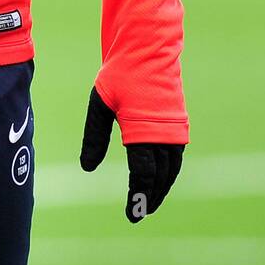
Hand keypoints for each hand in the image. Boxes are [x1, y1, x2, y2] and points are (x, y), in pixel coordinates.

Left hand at [79, 85, 183, 222]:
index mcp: (143, 132)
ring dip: (161, 187)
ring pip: (171, 170)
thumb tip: (87, 168)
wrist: (147, 50)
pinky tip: (158, 178)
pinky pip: (175, 157)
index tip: (131, 215)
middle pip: (160, 178)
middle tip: (139, 213)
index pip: (143, 175)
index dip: (137, 197)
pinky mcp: (178, 124)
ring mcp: (174, 130)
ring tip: (148, 202)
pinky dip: (168, 172)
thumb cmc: (120, 75)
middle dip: (150, 198)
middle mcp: (164, 135)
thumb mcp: (100, 104)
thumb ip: (94, 137)